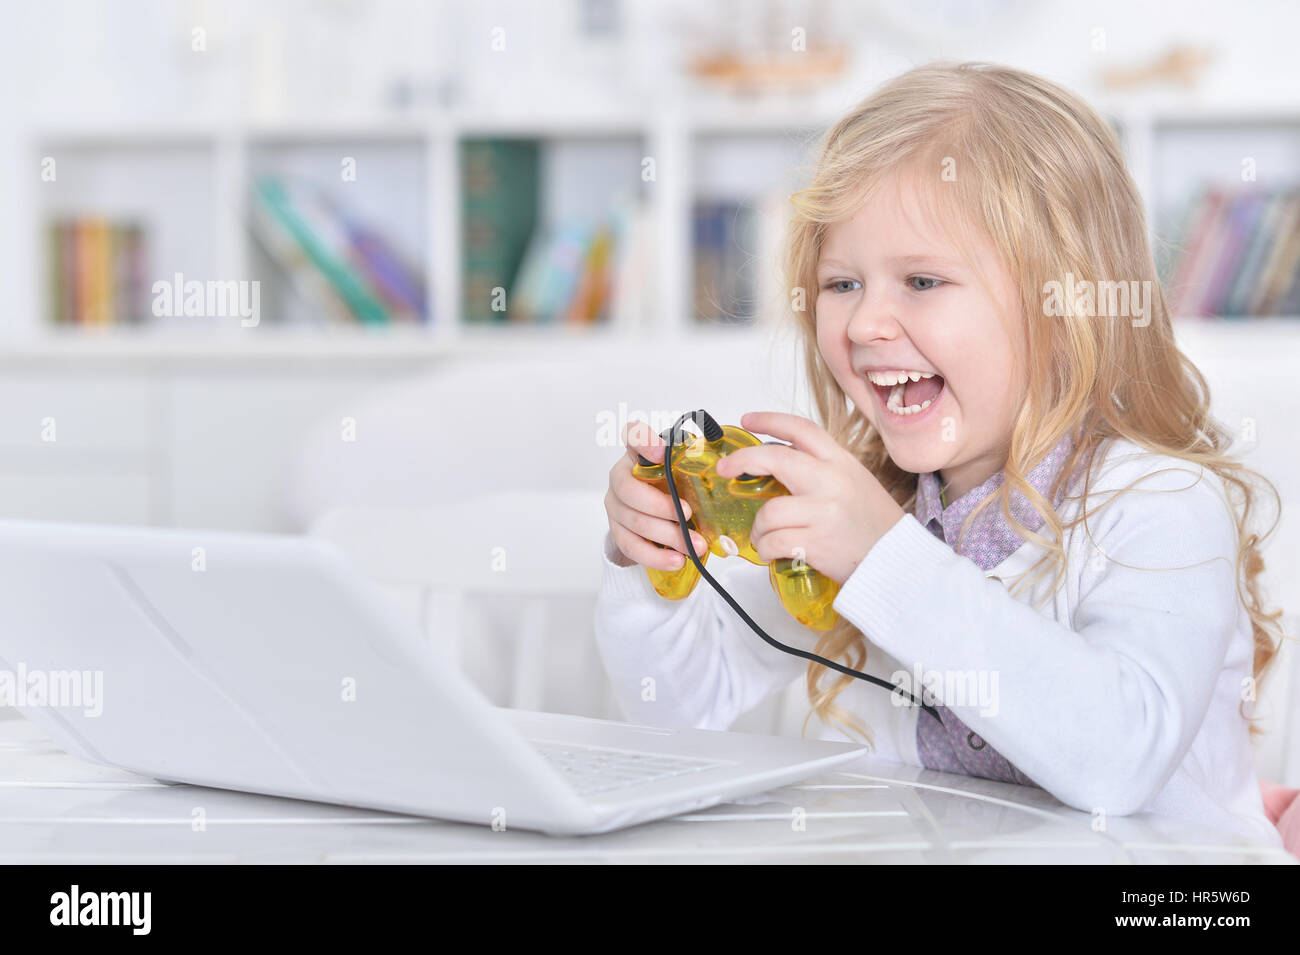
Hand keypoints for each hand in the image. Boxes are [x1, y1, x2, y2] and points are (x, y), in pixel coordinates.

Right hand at [604, 419, 708, 570]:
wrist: (651, 515)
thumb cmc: (671, 486)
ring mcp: (616, 506)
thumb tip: (735, 468)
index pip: (632, 435)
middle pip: (629, 489)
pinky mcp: (617, 532)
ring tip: (695, 545)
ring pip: (635, 521)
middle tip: (689, 514)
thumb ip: (697, 465)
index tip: (662, 453)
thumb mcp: (682, 471)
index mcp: (637, 454)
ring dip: (668, 535)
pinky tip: (677, 560)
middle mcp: (620, 477)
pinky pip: (632, 547)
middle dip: (661, 505)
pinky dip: (656, 556)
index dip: (643, 442)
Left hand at [713, 411, 905, 585]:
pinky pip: (773, 542)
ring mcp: (823, 512)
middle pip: (775, 458)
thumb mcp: (855, 483)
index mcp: (841, 463)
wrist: (897, 562)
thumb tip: (778, 465)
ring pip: (768, 512)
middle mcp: (831, 481)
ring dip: (758, 528)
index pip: (802, 430)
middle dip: (743, 461)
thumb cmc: (874, 526)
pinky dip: (765, 549)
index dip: (771, 420)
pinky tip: (773, 552)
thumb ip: (821, 471)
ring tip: (764, 537)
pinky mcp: (816, 542)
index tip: (748, 420)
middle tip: (726, 470)